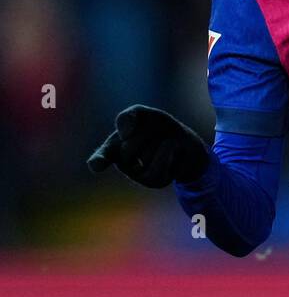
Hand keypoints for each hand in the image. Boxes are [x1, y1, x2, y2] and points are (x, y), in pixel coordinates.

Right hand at [87, 105, 208, 187]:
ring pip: (146, 154)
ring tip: (161, 145)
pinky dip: (167, 151)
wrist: (183, 143)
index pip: (100, 157)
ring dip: (159, 142)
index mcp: (112, 149)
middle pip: (128, 146)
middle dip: (145, 134)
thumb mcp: (142, 114)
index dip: (98, 161)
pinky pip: (160, 162)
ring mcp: (137, 176)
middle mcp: (122, 164)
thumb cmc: (157, 127)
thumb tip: (124, 133)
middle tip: (153, 136)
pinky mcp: (154, 182)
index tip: (97, 165)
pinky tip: (170, 154)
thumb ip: (128, 116)